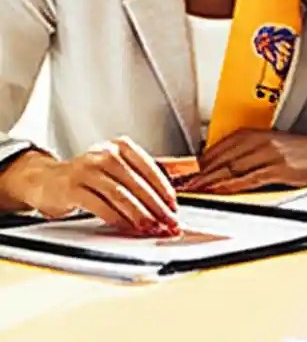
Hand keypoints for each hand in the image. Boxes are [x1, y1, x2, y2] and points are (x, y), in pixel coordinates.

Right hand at [0, 139, 178, 235]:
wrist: (48, 180)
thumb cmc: (91, 175)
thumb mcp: (122, 166)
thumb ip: (153, 168)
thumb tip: (191, 167)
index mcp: (121, 146)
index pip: (150, 167)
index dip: (164, 189)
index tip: (174, 206)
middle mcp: (104, 153)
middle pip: (137, 183)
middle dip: (156, 206)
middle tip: (168, 222)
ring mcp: (86, 169)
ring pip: (120, 195)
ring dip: (139, 215)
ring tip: (152, 228)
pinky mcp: (72, 188)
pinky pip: (100, 205)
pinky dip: (117, 219)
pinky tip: (128, 228)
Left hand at [181, 129, 306, 193]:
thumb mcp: (273, 148)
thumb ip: (247, 157)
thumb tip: (222, 171)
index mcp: (253, 134)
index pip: (214, 149)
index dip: (193, 164)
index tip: (177, 175)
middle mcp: (258, 140)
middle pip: (217, 160)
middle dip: (194, 174)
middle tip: (175, 186)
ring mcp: (268, 154)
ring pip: (228, 169)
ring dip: (205, 182)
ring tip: (189, 192)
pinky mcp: (279, 168)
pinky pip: (246, 179)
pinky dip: (227, 186)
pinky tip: (215, 192)